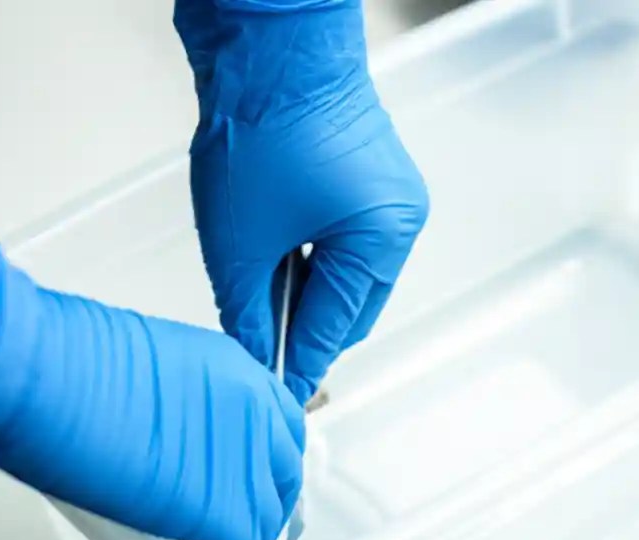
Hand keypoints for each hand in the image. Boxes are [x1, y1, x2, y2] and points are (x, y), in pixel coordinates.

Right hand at [0, 221, 304, 539]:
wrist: (45, 373)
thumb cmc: (67, 356)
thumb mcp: (149, 361)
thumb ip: (180, 396)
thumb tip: (172, 428)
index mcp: (237, 369)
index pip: (281, 425)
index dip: (266, 459)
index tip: (256, 478)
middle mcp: (253, 412)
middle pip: (283, 475)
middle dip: (267, 503)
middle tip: (246, 526)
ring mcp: (241, 461)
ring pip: (267, 520)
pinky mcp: (220, 508)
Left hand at [176, 0, 429, 402]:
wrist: (266, 44)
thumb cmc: (263, 126)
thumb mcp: (240, 241)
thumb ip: (247, 312)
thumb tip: (254, 354)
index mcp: (382, 240)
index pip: (335, 327)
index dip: (300, 365)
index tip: (280, 396)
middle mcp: (398, 218)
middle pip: (349, 303)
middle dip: (304, 327)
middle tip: (261, 351)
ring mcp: (386, 192)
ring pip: (343, 270)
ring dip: (303, 290)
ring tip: (256, 304)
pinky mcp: (365, 172)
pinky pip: (341, 235)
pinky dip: (307, 255)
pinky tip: (269, 264)